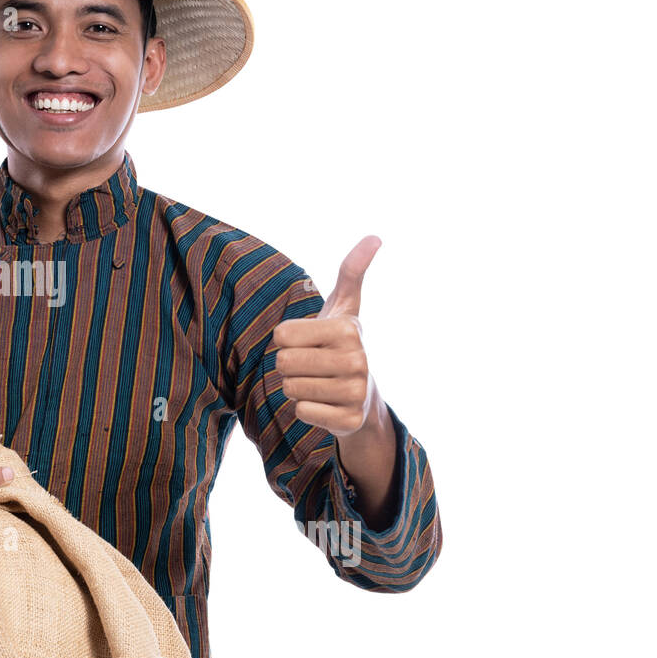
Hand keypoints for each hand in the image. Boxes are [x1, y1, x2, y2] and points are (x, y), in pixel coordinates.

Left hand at [273, 235, 380, 436]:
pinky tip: (324, 403)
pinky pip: (300, 412)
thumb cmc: (341, 343)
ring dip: (296, 387)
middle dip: (289, 365)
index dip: (287, 339)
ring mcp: (356, 392)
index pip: (281, 335)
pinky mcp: (349, 421)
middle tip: (312, 365)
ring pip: (289, 388)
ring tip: (319, 382)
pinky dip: (305, 409)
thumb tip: (375, 236)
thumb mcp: (345, 306)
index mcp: (350, 328)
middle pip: (283, 362)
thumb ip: (351, 271)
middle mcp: (358, 360)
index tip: (310, 341)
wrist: (362, 396)